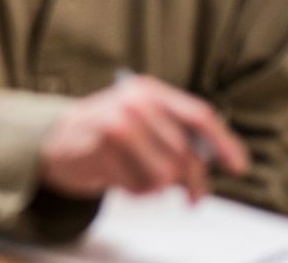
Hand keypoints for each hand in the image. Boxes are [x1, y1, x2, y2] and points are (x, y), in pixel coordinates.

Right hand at [38, 74, 248, 200]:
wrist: (50, 138)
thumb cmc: (101, 132)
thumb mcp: (140, 120)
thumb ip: (174, 133)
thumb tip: (212, 162)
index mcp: (148, 90)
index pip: (199, 115)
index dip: (223, 142)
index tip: (238, 166)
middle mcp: (135, 102)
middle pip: (187, 153)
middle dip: (194, 182)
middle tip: (193, 197)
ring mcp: (118, 123)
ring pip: (166, 174)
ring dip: (157, 187)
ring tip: (139, 180)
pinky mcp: (103, 148)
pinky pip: (141, 186)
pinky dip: (136, 192)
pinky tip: (120, 179)